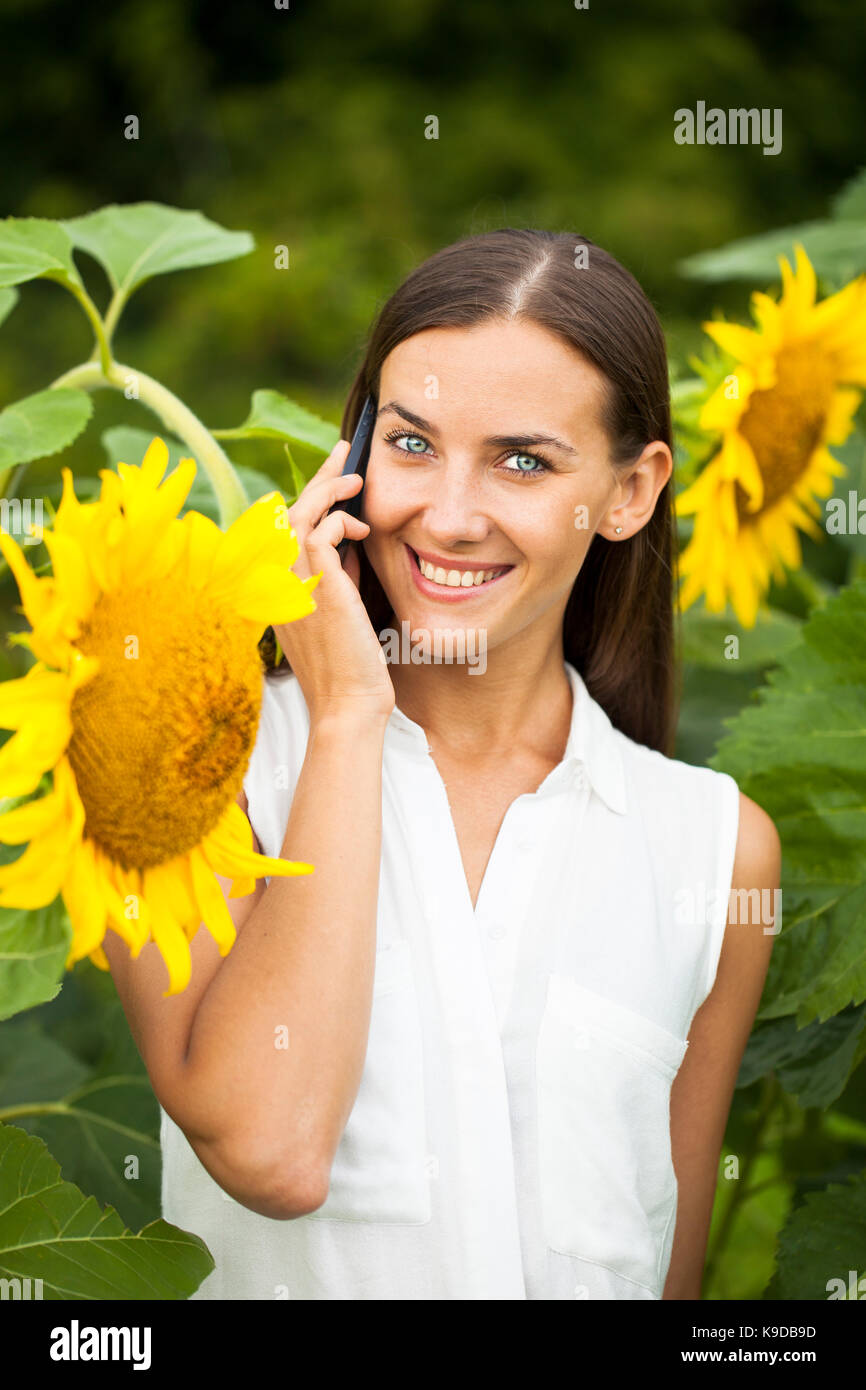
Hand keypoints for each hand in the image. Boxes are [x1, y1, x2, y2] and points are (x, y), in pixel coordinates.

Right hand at [273, 439, 394, 723]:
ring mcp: (289, 583)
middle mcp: (273, 583)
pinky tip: (361, 529)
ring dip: (331, 490)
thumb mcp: (336, 607)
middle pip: (288, 512)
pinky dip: (342, 521)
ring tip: (357, 476)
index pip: (283, 528)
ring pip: (301, 514)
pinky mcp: (314, 585)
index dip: (307, 498)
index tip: (331, 477)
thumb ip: (335, 572)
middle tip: (344, 454)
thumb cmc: (349, 664)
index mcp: (274, 589)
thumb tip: (349, 538)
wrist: (349, 703)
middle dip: (319, 479)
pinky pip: (321, 531)